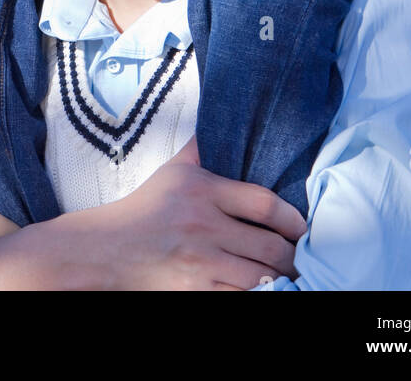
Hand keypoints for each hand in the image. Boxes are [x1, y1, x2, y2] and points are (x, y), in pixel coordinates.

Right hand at [0, 134, 305, 291]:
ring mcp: (201, 262)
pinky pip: (240, 295)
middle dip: (292, 255)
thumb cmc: (144, 208)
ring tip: (293, 276)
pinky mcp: (196, 291)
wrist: (107, 249)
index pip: (263, 203)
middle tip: (303, 257)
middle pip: (269, 245)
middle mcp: (204, 226)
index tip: (303, 227)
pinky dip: (257, 293)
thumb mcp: (173, 171)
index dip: (292, 218)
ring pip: (260, 276)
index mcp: (203, 190)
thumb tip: (223, 116)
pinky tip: (267, 288)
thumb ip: (202, 149)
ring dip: (282, 278)